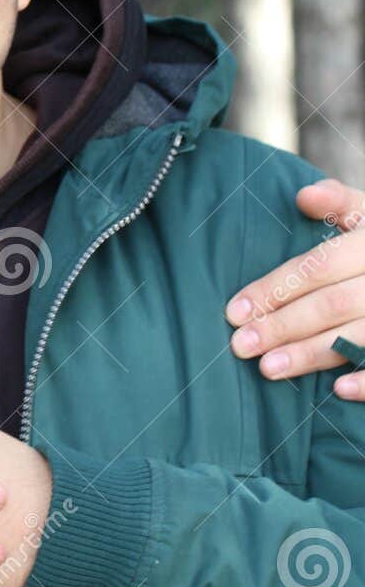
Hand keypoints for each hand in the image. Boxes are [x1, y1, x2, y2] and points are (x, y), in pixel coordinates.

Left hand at [225, 179, 364, 399]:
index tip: (234, 312)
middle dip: (283, 326)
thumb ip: (341, 203)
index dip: (275, 289)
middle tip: (241, 346)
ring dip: (313, 355)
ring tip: (268, 369)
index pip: (319, 267)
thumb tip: (304, 196)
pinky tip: (338, 390)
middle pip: (334, 304)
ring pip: (360, 337)